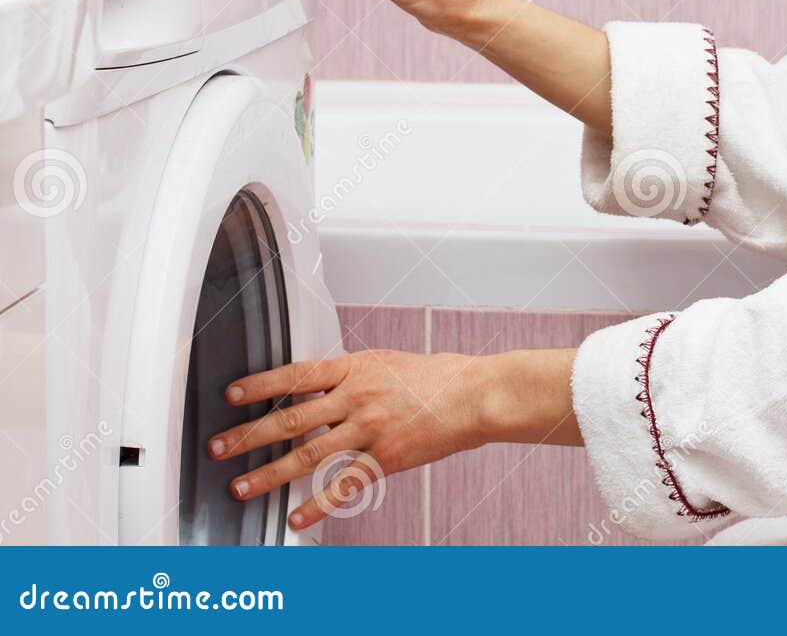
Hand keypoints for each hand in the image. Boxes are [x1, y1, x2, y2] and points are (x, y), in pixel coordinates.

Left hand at [209, 347, 580, 530]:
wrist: (477, 394)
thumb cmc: (442, 376)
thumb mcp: (391, 361)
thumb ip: (356, 374)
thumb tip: (325, 385)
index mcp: (357, 367)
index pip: (296, 374)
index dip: (259, 385)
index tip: (231, 394)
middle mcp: (357, 396)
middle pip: (290, 418)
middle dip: (247, 435)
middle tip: (217, 447)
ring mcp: (369, 428)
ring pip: (307, 454)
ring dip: (268, 472)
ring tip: (241, 486)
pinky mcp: (386, 458)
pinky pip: (344, 485)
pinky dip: (317, 504)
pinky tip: (296, 517)